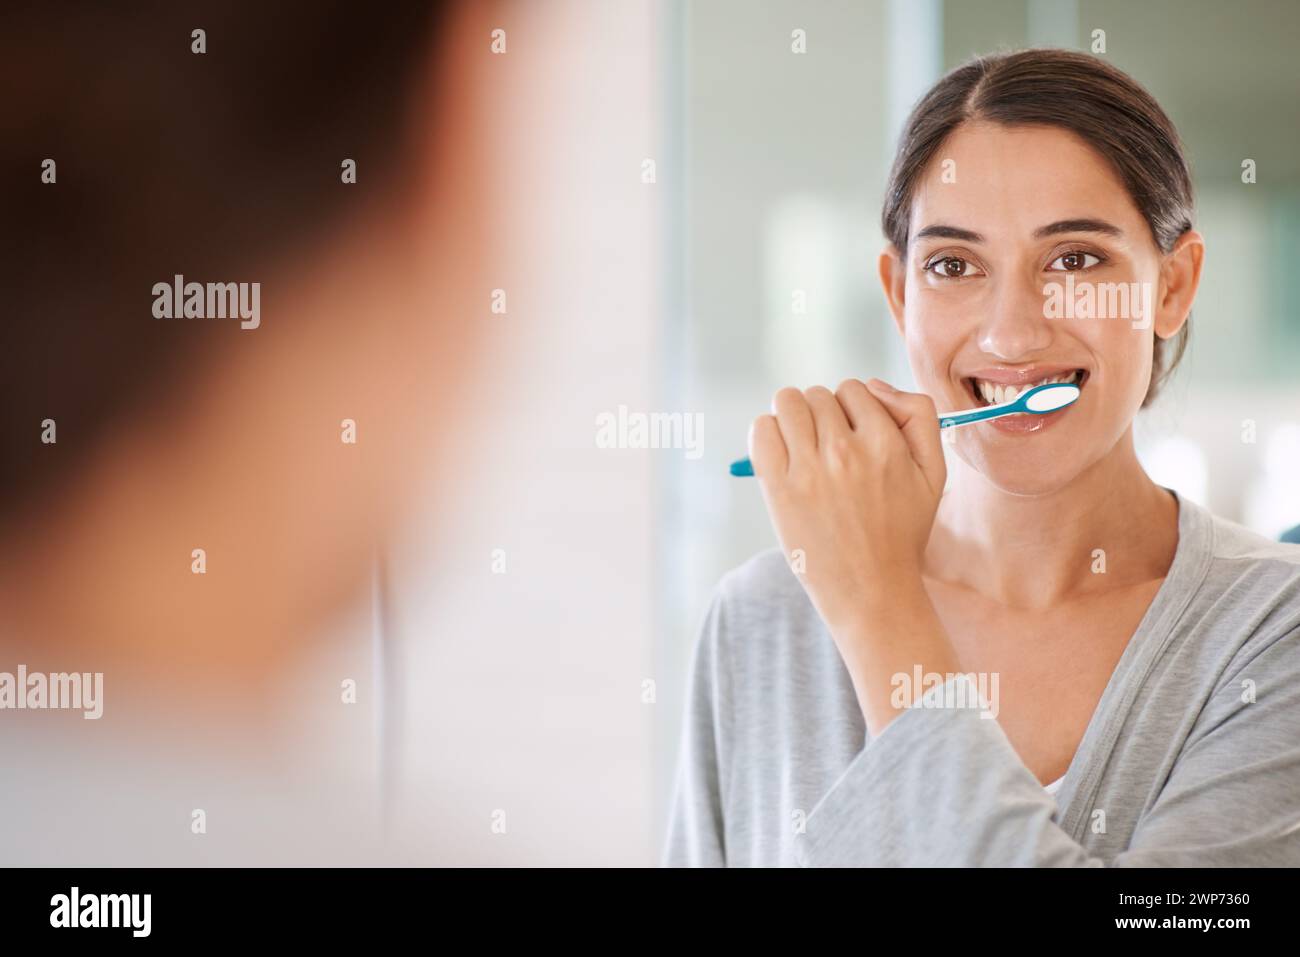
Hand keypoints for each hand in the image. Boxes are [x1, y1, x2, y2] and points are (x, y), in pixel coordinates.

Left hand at [747, 378, 946, 638]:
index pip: (854, 389)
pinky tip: (781, 455)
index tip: (853, 437)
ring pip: (787, 404)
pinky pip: (761, 431)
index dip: (852, 409)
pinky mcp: (779, 489)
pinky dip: (767, 433)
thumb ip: (918, 415)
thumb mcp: (933, 472)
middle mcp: (846, 451)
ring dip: (792, 418)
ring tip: (802, 448)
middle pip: (818, 395)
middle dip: (822, 415)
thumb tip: (872, 386)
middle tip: (828, 450)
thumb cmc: (901, 532)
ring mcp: (809, 469)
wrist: (871, 590)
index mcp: (886, 443)